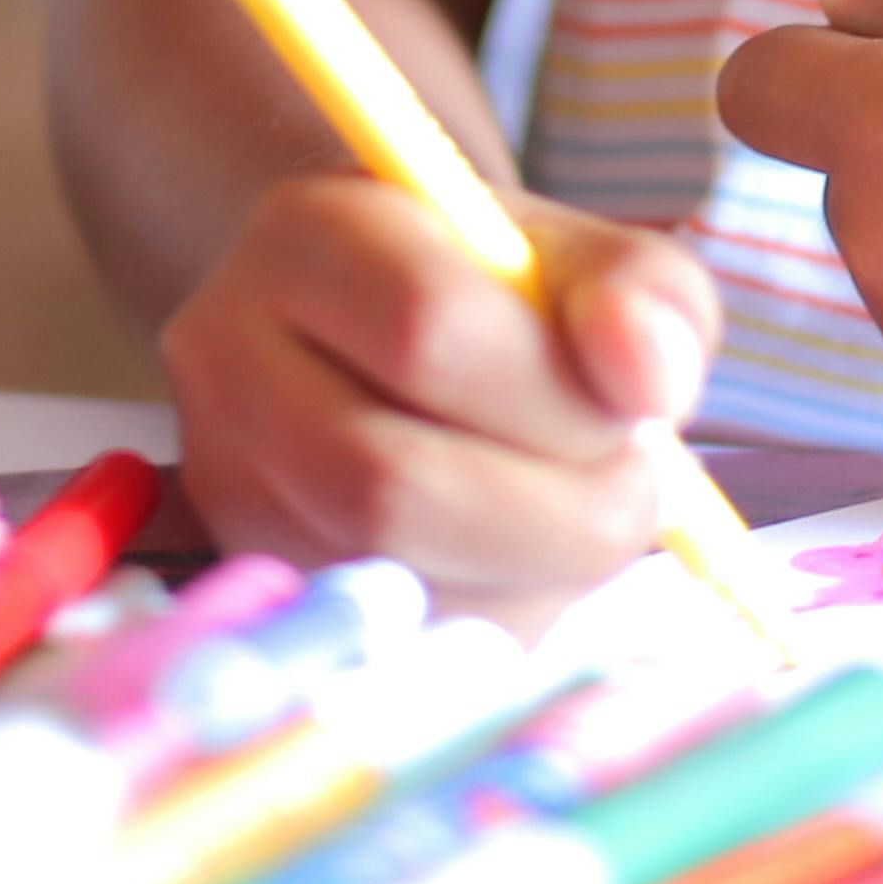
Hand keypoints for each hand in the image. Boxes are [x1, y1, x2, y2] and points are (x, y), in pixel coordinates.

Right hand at [159, 173, 720, 601]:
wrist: (383, 341)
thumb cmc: (503, 296)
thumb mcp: (587, 260)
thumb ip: (645, 296)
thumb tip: (653, 385)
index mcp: (312, 235)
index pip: (426, 328)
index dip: (560, 397)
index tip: (644, 415)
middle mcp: (229, 360)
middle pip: (389, 482)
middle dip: (558, 513)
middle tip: (633, 492)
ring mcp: (230, 485)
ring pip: (387, 583)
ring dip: (532, 578)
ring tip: (579, 519)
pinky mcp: (259, 582)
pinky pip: (389, 648)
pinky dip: (492, 621)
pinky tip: (524, 567)